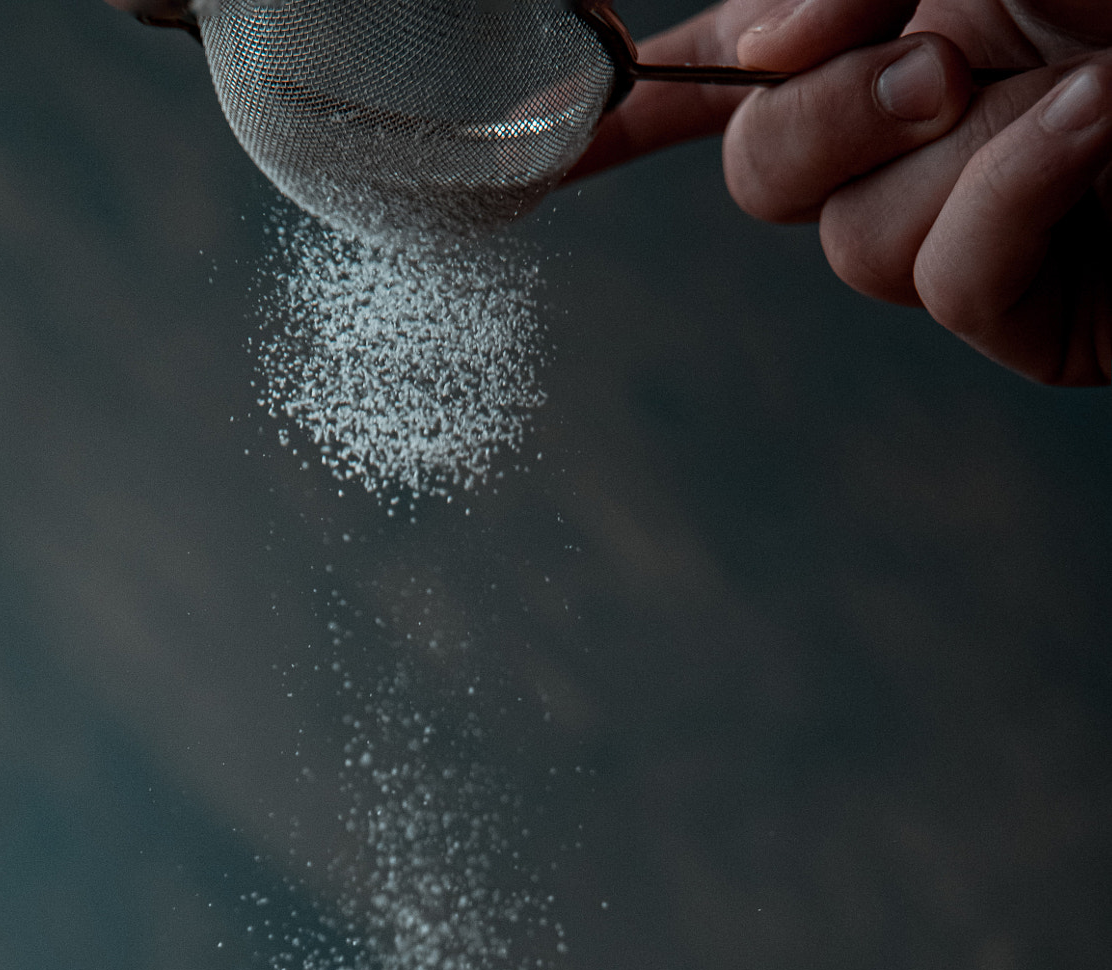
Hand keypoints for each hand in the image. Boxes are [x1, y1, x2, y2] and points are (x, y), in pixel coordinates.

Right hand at [572, 0, 1111, 384]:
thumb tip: (760, 52)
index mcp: (890, 29)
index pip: (721, 72)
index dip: (626, 109)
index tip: (532, 127)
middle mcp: (910, 136)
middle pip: (760, 169)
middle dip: (826, 120)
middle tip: (938, 72)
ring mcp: (961, 234)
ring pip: (853, 241)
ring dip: (961, 158)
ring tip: (1088, 87)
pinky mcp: (1027, 322)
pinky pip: (949, 282)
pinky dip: (1011, 198)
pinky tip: (1097, 123)